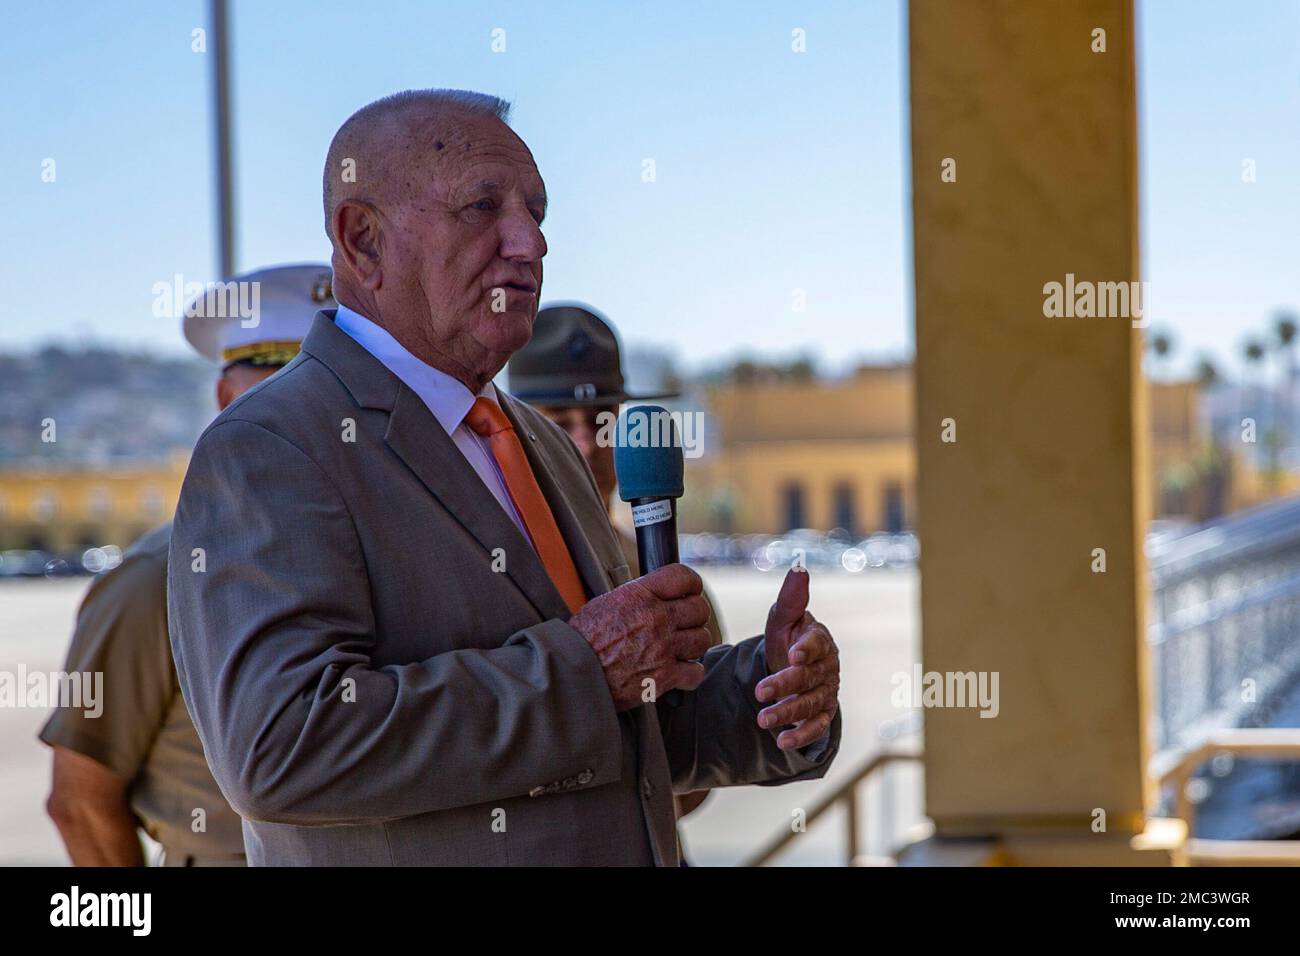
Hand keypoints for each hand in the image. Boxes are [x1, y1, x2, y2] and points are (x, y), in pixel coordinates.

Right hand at [568, 563, 712, 710]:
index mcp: (640, 595)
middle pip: (700, 609)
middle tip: (684, 623)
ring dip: (693, 644)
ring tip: (680, 648)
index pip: (684, 577)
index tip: (689, 593)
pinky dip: (691, 674)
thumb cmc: (582, 639)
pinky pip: (696, 672)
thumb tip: (655, 596)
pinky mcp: (664, 676)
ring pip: (702, 639)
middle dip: (694, 616)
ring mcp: (663, 648)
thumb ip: (637, 597)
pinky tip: (680, 672)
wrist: (571, 672)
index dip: (691, 585)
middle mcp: (656, 618)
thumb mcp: (607, 602)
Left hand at [756, 566, 839, 749]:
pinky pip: (816, 727)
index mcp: (819, 640)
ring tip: (763, 720)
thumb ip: (790, 598)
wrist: (792, 666)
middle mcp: (827, 667)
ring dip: (787, 714)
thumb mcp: (783, 619)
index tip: (792, 654)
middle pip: (809, 678)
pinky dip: (801, 736)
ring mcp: (827, 692)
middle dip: (785, 686)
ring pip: (810, 705)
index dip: (807, 649)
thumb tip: (799, 568)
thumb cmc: (788, 638)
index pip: (817, 643)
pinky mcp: (822, 714)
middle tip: (760, 692)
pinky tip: (782, 741)